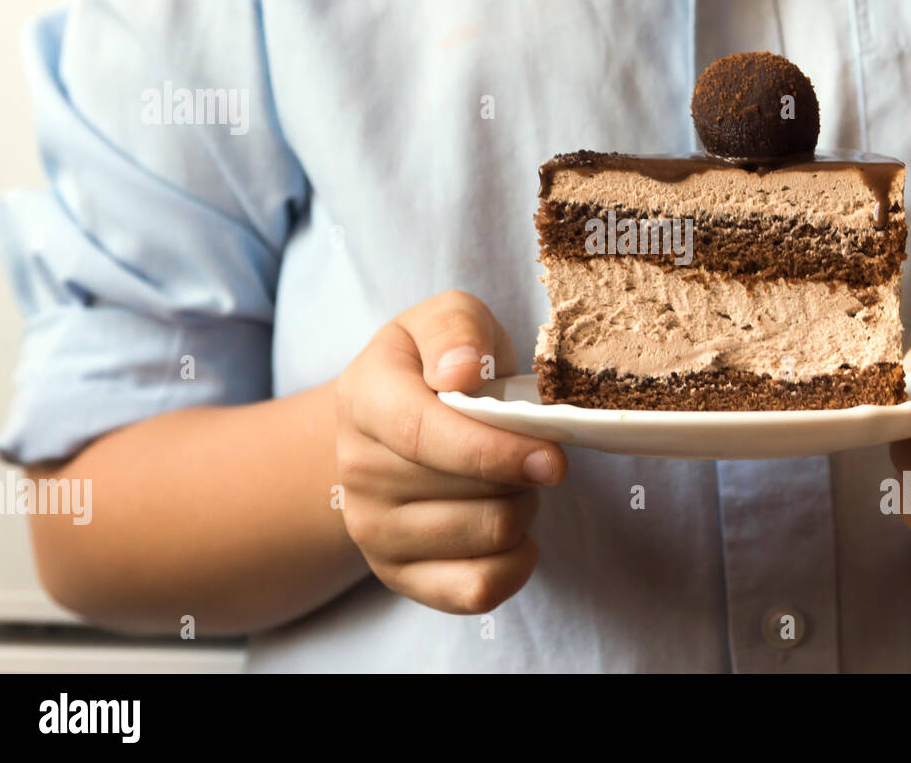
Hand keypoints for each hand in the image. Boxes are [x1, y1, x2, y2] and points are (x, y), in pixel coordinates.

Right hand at [335, 290, 566, 613]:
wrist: (398, 418)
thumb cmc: (439, 363)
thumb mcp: (447, 320)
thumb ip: (456, 330)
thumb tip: (459, 372)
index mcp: (364, 398)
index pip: (424, 435)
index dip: (494, 451)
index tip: (552, 457)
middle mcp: (358, 470)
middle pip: (472, 492)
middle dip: (522, 470)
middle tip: (524, 446)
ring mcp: (373, 529)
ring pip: (487, 537)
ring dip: (523, 507)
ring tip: (510, 478)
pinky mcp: (400, 575)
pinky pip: (478, 591)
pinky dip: (517, 562)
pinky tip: (513, 528)